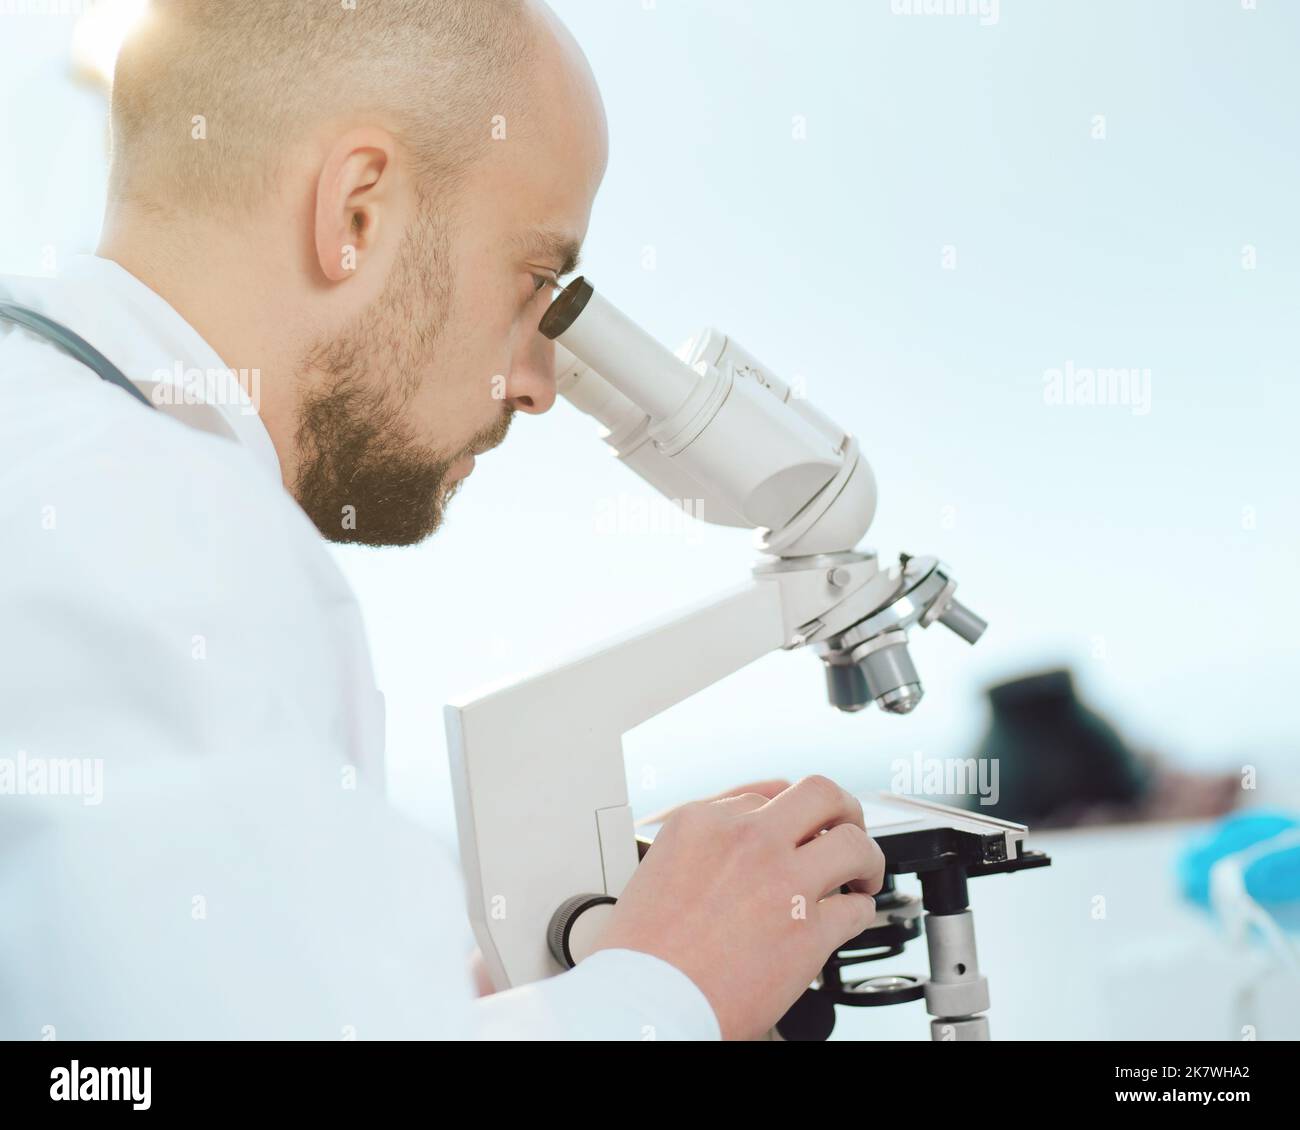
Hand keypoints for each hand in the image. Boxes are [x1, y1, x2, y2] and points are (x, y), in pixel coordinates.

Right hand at [591, 775, 884, 1040]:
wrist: (643, 1005)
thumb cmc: (641, 955)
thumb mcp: (657, 868)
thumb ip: (702, 846)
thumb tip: (739, 841)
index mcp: (703, 822)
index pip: (768, 794)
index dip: (790, 816)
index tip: (799, 829)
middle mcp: (746, 840)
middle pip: (820, 794)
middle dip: (844, 810)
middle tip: (849, 828)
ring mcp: (782, 881)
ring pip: (853, 843)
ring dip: (867, 858)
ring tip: (862, 875)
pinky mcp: (808, 931)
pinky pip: (857, 910)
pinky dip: (860, 913)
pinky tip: (849, 920)